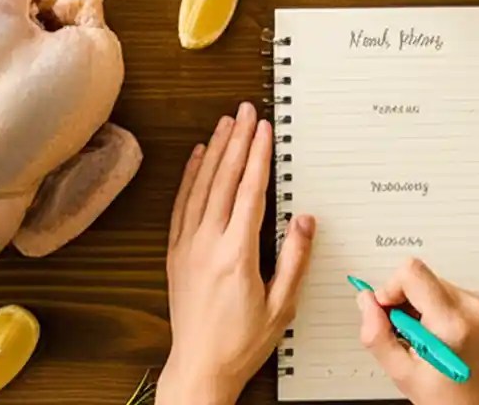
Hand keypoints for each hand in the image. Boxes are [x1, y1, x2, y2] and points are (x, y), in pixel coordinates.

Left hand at [157, 102, 315, 404]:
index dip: (258, 156)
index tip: (264, 130)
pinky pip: (182, 204)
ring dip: (215, 150)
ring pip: (201, 186)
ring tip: (226, 123)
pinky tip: (197, 157)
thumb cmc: (241, 342)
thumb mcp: (282, 305)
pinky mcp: (175, 252)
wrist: (199, 366)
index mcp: (236, 254)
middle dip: (237, 141)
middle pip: (224, 179)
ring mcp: (187, 246)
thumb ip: (295, 259)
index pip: (250, 191)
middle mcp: (207, 244)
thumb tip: (303, 220)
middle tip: (246, 112)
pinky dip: (190, 176)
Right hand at [358, 259, 478, 404]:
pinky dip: (435, 310)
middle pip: (419, 277)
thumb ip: (377, 336)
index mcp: (451, 323)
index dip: (389, 290)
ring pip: (431, 284)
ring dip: (419, 307)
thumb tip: (365, 302)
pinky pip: (446, 293)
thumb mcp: (405, 375)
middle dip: (403, 302)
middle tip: (405, 335)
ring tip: (424, 341)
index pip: (410, 272)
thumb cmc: (457, 401)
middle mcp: (470, 306)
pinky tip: (437, 337)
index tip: (386, 313)